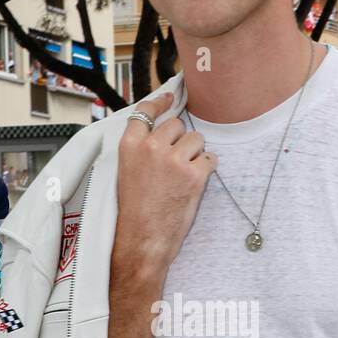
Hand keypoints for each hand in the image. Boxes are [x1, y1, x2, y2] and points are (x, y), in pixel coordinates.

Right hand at [115, 89, 214, 270]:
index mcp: (130, 146)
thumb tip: (165, 129)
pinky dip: (206, 169)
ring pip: (196, 139)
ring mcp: (174, 160)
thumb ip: (142, 147)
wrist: (143, 240)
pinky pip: (210, 158)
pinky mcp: (194, 174)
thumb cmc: (135, 211)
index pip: (146, 111)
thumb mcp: (128, 171)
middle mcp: (151, 147)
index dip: (161, 102)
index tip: (170, 98)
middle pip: (176, 124)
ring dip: (195, 153)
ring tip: (183, 175)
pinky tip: (194, 183)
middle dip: (180, 139)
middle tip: (174, 163)